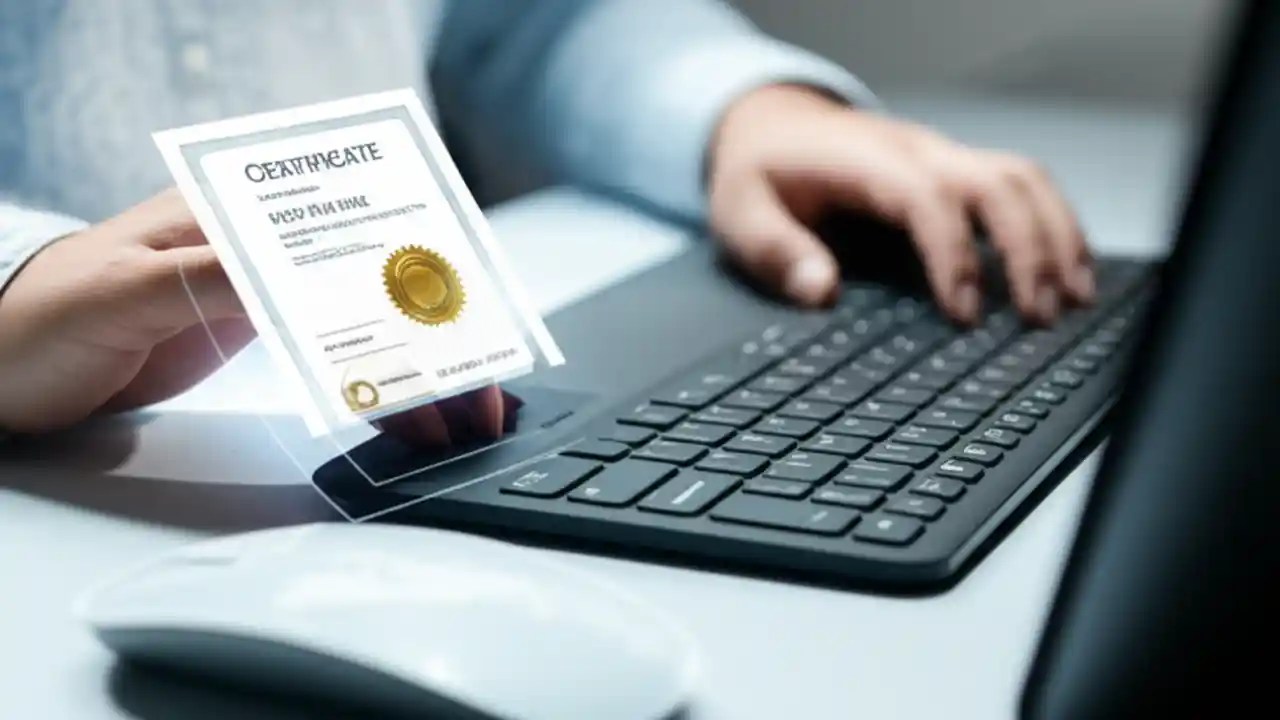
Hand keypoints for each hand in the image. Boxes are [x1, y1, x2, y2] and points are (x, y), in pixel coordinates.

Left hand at [0, 189, 511, 439]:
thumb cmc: (36, 320)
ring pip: (367, 324)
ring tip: (455, 424)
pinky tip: (403, 413)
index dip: (416, 293)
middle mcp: (260, 245)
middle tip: (477, 405)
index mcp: (231, 218)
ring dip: (417, 374)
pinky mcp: (258, 328)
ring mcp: (264, 288)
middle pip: (376, 287)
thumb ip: (212, 278)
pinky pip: (339, 352)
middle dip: (437, 346)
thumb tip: (304, 274)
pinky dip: (377, 385)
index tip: (458, 342)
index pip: (353, 243)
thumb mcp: (119, 293)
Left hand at [708, 85, 1093, 323]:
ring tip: (1072, 300)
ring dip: (1057, 236)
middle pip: (998, 183)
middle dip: (1028, 249)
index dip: (953, 256)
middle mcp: (918, 152)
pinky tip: (1069, 274)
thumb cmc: (760, 175)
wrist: (771, 128)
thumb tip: (820, 291)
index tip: (964, 316)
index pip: (928, 199)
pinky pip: (1022, 189)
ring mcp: (944, 158)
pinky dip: (1054, 227)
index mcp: (866, 162)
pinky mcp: (957, 173)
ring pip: (1024, 180)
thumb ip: (776, 251)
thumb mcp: (741, 213)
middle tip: (1038, 317)